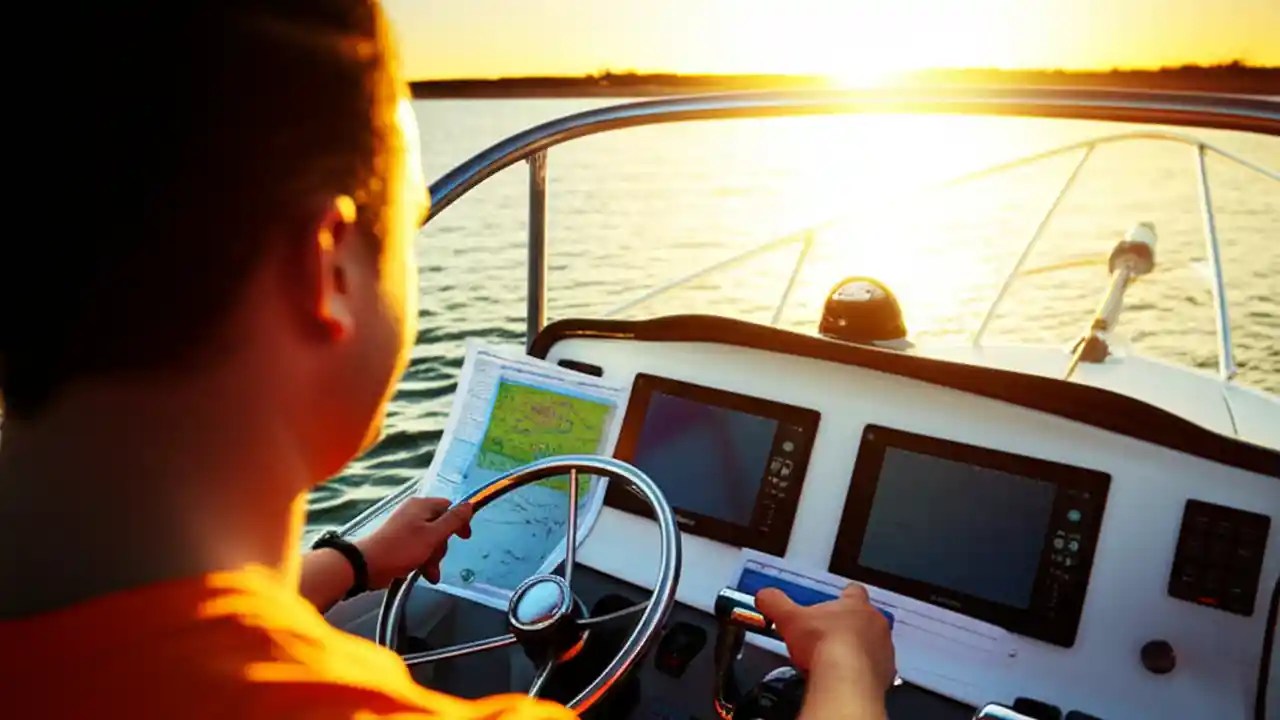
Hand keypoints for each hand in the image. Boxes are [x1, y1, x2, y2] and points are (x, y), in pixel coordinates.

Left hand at [354, 497, 472, 587]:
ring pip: (431, 540)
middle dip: (442, 546)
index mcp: (422, 506)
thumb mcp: (433, 535)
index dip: (459, 522)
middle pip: (441, 526)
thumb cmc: (402, 548)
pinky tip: (424, 574)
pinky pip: (419, 548)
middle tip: (437, 559)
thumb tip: (470, 505)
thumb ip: (453, 521)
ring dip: (434, 557)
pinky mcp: (399, 541)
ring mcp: (405, 527)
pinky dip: (423, 560)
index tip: (464, 538)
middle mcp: (414, 513)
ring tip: (430, 573)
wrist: (367, 565)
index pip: (449, 507)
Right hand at [756, 583, 895, 692]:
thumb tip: (763, 595)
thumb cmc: (821, 642)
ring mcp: (884, 649)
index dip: (845, 597)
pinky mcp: (887, 674)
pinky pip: (875, 669)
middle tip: (830, 636)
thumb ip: (775, 603)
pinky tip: (846, 678)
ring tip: (837, 661)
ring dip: (859, 649)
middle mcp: (876, 623)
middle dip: (851, 626)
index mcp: (855, 604)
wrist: (846, 679)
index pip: (854, 592)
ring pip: (873, 644)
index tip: (837, 603)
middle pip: (865, 618)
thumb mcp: (789, 618)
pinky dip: (862, 672)